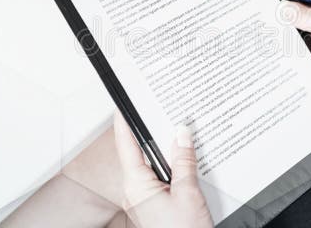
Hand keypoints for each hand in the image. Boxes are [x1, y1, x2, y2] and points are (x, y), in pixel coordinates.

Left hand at [114, 113, 212, 227]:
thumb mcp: (188, 193)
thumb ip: (183, 161)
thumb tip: (181, 134)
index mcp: (136, 184)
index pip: (126, 144)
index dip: (124, 122)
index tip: (123, 104)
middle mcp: (134, 191)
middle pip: (139, 153)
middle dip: (151, 133)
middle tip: (160, 111)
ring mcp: (143, 199)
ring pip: (150, 166)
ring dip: (164, 151)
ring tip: (178, 134)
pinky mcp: (153, 206)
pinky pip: (158, 178)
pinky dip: (169, 167)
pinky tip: (183, 162)